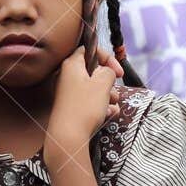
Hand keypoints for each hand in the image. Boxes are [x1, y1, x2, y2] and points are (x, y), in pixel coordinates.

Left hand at [46, 48, 123, 162]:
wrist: (68, 136)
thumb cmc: (84, 106)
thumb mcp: (102, 83)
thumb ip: (108, 70)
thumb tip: (106, 71)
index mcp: (71, 65)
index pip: (89, 49)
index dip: (107, 57)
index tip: (118, 72)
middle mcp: (67, 76)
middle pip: (94, 71)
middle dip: (109, 82)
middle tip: (112, 92)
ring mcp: (69, 93)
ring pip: (95, 88)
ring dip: (107, 96)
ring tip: (110, 106)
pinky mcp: (72, 107)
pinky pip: (91, 102)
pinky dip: (101, 107)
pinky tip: (107, 115)